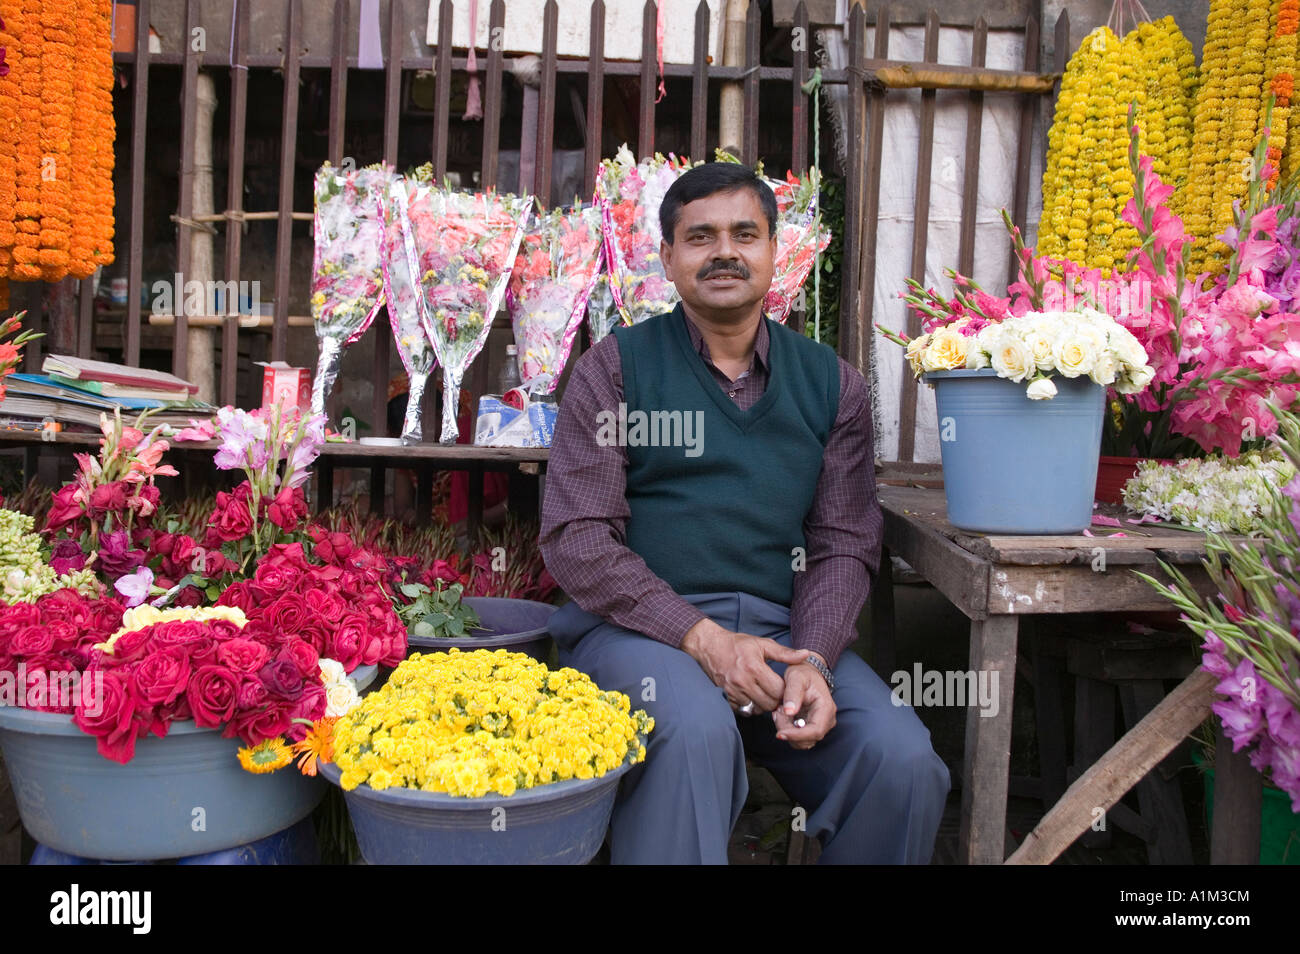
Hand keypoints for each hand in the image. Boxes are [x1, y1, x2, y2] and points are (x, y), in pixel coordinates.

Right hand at [682, 618, 809, 712]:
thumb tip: (806, 655)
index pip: (778, 690)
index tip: (786, 687)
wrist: (709, 646)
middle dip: (776, 701)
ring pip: (757, 709)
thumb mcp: (762, 644)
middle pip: (769, 703)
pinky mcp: (725, 697)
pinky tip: (753, 697)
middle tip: (778, 694)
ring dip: (764, 705)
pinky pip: (743, 710)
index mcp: (754, 667)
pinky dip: (751, 707)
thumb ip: (785, 653)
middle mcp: (742, 681)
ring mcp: (732, 691)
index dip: (786, 691)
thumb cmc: (737, 644)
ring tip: (766, 695)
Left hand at [773, 657, 835, 749]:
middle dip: (789, 731)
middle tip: (777, 712)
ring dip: (787, 730)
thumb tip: (789, 712)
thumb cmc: (802, 674)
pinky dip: (788, 730)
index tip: (779, 734)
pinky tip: (782, 715)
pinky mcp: (811, 728)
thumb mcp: (796, 678)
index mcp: (826, 708)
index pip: (815, 731)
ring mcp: (820, 725)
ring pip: (802, 741)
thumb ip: (793, 694)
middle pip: (808, 739)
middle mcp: (827, 720)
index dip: (797, 736)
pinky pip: (799, 737)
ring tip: (779, 711)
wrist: (807, 673)